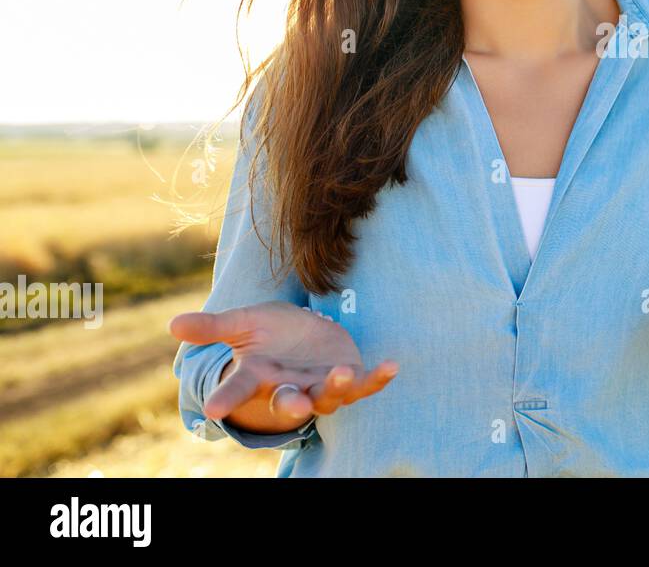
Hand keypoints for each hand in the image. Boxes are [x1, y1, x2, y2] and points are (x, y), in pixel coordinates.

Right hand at [169, 300, 397, 427]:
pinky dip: (378, 379)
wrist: (303, 335)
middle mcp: (289, 388)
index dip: (226, 398)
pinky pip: (364, 384)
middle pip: (288, 402)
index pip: (238, 389)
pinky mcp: (349, 379)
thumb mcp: (242, 324)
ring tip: (341, 372)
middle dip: (291, 406)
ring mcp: (320, 387)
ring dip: (335, 387)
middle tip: (292, 407)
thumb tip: (172, 324)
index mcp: (259, 376)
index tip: (211, 408)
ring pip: (328, 397)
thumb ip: (212, 326)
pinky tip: (392, 366)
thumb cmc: (269, 332)